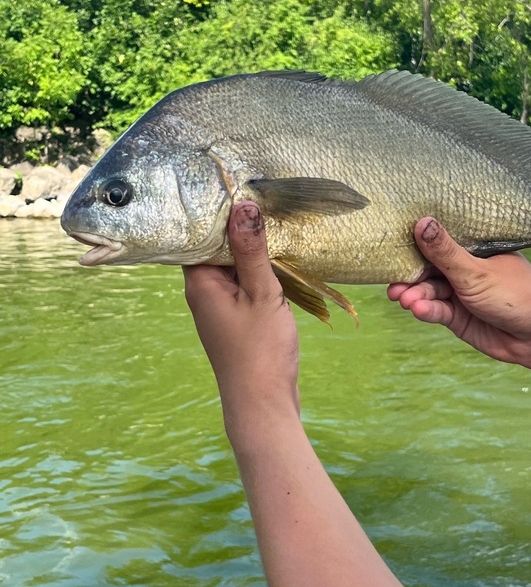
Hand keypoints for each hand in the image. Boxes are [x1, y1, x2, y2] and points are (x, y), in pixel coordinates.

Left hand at [183, 202, 299, 442]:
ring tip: (272, 215)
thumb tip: (243, 205)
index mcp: (198, 281)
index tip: (238, 181)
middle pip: (213, 244)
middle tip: (262, 191)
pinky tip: (277, 253)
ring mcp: (217, 303)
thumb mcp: (262, 293)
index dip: (216, 207)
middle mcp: (201, 289)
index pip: (197, 232)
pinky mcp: (234, 313)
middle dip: (236, 222)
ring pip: (230, 261)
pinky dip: (256, 265)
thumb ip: (252, 250)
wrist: (262, 404)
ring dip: (249, 244)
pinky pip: (241, 278)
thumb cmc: (259, 351)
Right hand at [387, 217, 530, 371]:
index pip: (439, 241)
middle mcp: (466, 270)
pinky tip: (418, 309)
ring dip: (416, 295)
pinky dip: (427, 310)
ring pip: (430, 291)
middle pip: (429, 269)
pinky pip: (438, 311)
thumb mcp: (476, 271)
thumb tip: (421, 221)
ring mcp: (462, 294)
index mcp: (475, 249)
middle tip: (393, 284)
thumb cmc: (517, 294)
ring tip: (403, 299)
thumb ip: (445, 252)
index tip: (392, 246)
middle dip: (410, 276)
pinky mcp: (460, 318)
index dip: (416, 244)